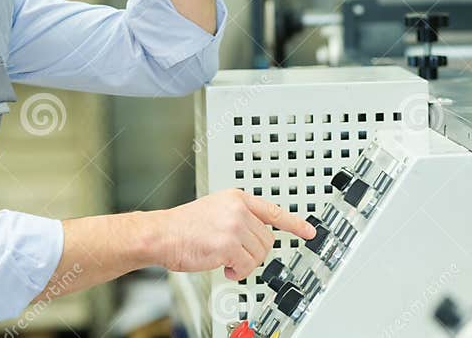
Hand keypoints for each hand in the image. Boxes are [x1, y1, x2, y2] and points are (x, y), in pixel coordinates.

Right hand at [150, 189, 316, 280]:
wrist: (162, 234)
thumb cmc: (183, 226)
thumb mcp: (215, 210)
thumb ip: (239, 217)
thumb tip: (257, 237)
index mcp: (237, 198)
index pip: (273, 211)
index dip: (295, 223)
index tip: (309, 231)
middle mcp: (238, 209)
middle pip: (267, 240)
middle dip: (254, 253)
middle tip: (235, 255)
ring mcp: (234, 226)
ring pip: (259, 255)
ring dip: (243, 264)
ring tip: (225, 259)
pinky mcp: (227, 244)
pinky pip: (246, 267)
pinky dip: (236, 272)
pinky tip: (223, 266)